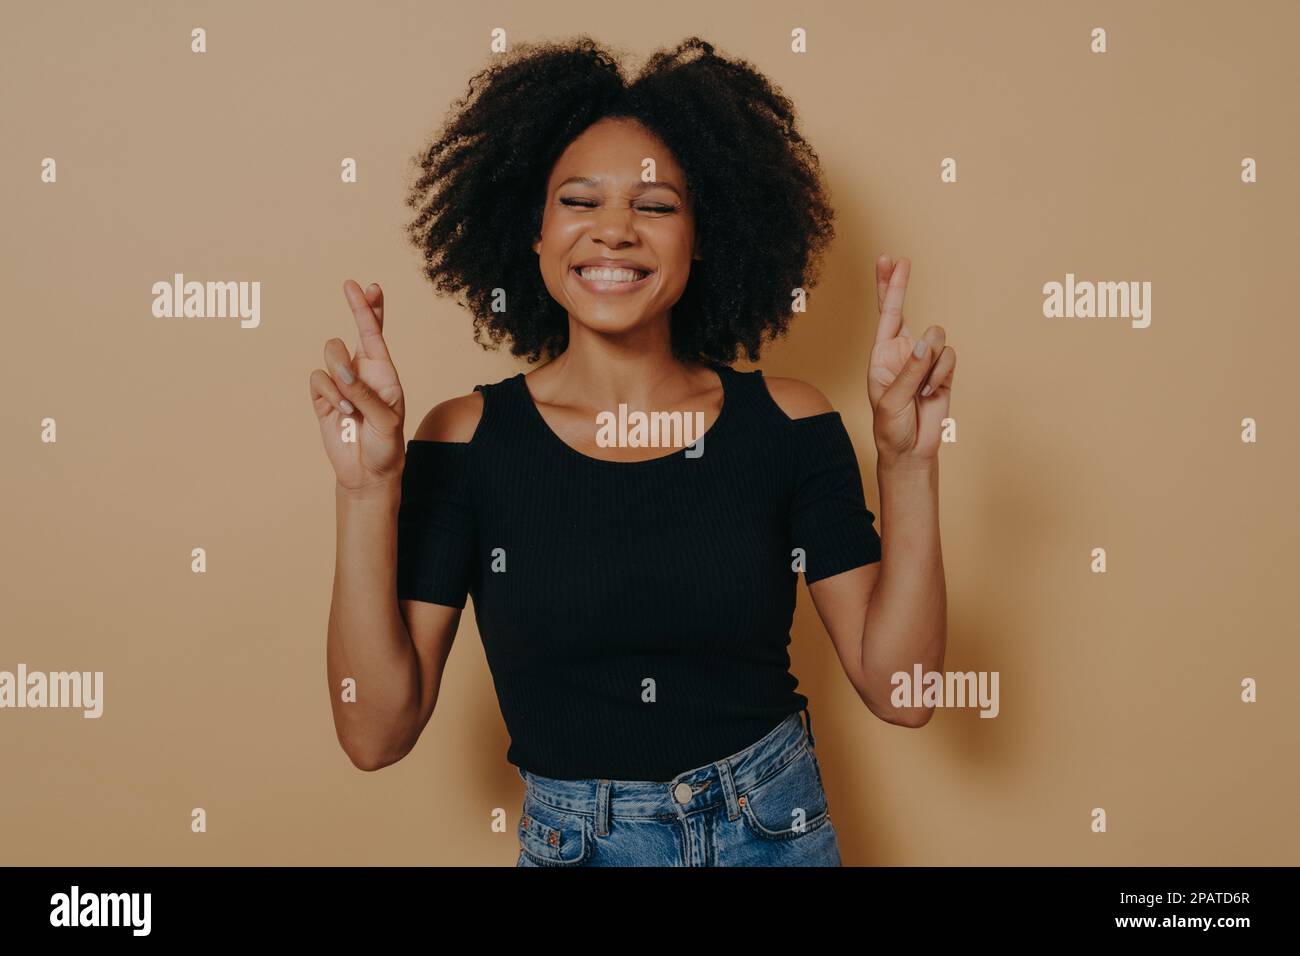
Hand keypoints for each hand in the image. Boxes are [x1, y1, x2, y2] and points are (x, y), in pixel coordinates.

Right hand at [309, 280, 406, 491]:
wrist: (368, 474)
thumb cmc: (386, 446)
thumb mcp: (386, 421)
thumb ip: (366, 395)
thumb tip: (343, 371)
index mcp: (384, 373)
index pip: (377, 335)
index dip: (371, 308)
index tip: (368, 285)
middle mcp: (362, 372)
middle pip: (353, 331)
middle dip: (356, 308)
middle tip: (352, 287)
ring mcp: (341, 384)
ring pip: (331, 354)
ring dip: (341, 375)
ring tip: (353, 405)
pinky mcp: (322, 398)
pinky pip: (317, 379)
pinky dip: (329, 394)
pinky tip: (342, 412)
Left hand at [865, 255, 955, 465]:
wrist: (911, 450)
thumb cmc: (891, 427)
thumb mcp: (892, 400)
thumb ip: (911, 371)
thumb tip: (927, 342)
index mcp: (882, 354)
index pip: (884, 314)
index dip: (887, 286)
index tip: (888, 260)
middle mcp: (902, 351)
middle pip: (905, 309)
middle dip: (900, 286)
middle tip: (901, 261)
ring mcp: (924, 360)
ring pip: (936, 338)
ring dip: (930, 363)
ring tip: (922, 388)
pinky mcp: (944, 370)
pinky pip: (950, 358)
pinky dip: (942, 375)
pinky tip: (932, 392)